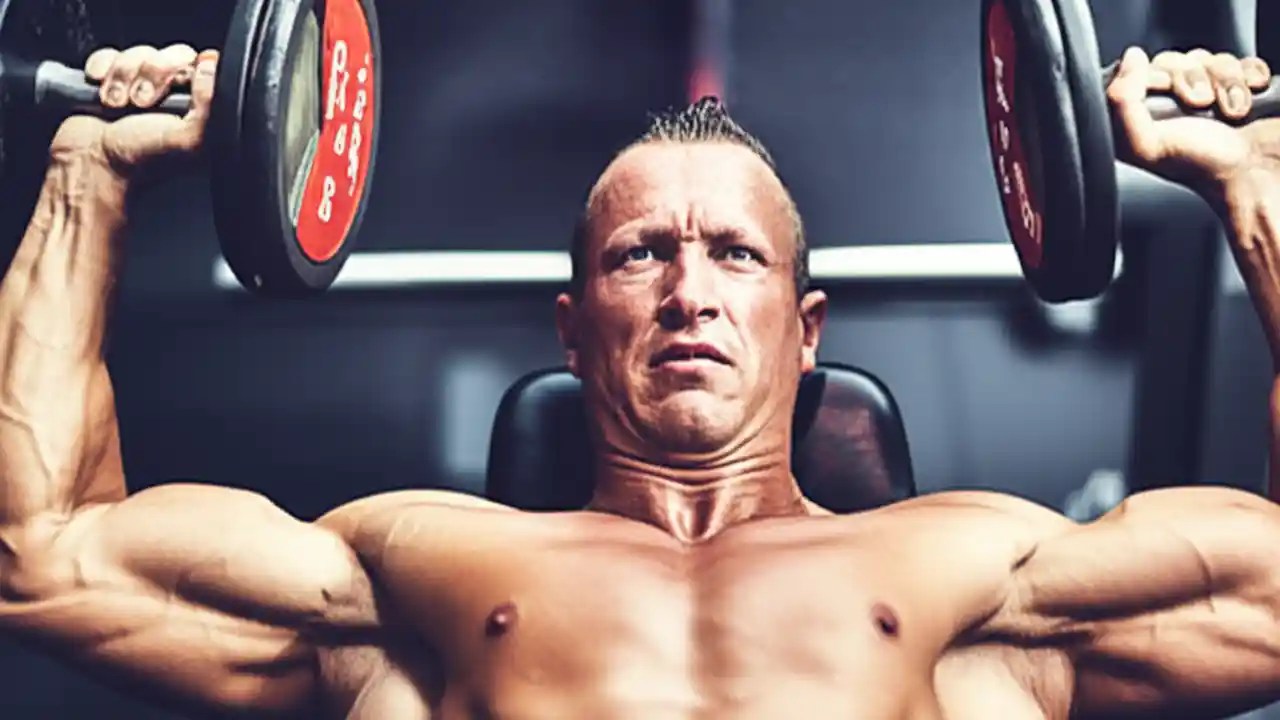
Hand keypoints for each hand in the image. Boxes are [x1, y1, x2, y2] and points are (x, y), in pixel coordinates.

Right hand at [50, 44, 216, 178]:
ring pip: (137, 53)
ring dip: (123, 78)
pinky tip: (102, 93)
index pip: (200, 65)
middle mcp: (172, 93)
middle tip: (141, 104)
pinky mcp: (110, 78)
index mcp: (198, 107)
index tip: (170, 90)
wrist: (93, 163)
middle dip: (149, 76)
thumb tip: (212, 65)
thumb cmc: (141, 159)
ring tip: (118, 106)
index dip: (181, 70)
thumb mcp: (189, 139)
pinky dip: (103, 69)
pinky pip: (109, 54)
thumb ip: (209, 105)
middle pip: (168, 54)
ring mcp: (140, 84)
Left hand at [1107, 47, 1278, 195]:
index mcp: (1141, 117)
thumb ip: (1122, 102)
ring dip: (1226, 82)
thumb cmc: (1203, 166)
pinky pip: (1242, 59)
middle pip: (1173, 60)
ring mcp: (1208, 92)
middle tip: (1201, 106)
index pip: (1135, 71)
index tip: (1166, 94)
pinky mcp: (1242, 85)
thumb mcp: (1146, 144)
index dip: (1153, 75)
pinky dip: (1249, 76)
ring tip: (1232, 113)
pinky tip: (1250, 101)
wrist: (1259, 174)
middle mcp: (1171, 103)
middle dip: (1192, 79)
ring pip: (1209, 58)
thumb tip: (1131, 57)